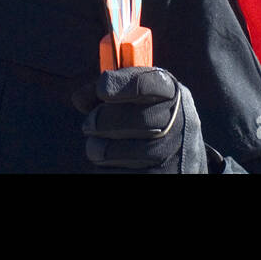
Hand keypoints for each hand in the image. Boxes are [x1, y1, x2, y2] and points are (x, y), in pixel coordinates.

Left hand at [71, 67, 207, 172]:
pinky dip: (108, 169)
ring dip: (102, 148)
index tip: (101, 89)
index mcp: (171, 92)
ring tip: (95, 147)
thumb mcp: (132, 98)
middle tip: (88, 125)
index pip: (150, 84)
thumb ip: (106, 93)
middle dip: (105, 121)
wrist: (178, 156)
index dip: (122, 84)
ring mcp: (175, 152)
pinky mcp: (164, 176)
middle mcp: (180, 121)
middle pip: (141, 120)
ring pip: (132, 152)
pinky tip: (108, 163)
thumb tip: (80, 98)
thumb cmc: (145, 119)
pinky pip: (125, 174)